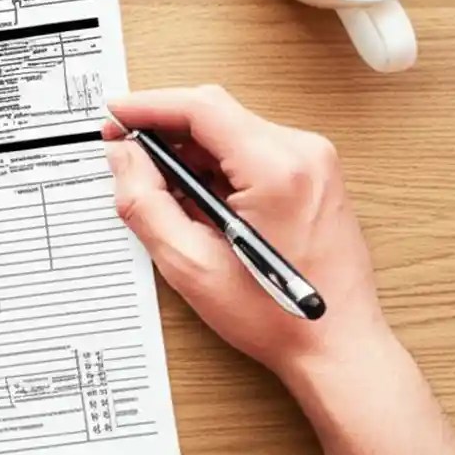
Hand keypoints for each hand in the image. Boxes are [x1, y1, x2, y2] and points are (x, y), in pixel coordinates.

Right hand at [103, 86, 389, 380]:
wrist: (337, 348)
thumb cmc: (278, 319)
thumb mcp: (190, 264)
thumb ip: (145, 203)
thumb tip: (124, 158)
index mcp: (276, 169)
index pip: (201, 108)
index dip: (149, 106)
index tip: (116, 115)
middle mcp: (303, 154)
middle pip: (215, 115)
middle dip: (164, 132)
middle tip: (127, 158)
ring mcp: (314, 163)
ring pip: (231, 133)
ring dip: (190, 154)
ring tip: (167, 198)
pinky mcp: (314, 176)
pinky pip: (251, 151)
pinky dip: (216, 167)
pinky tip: (201, 204)